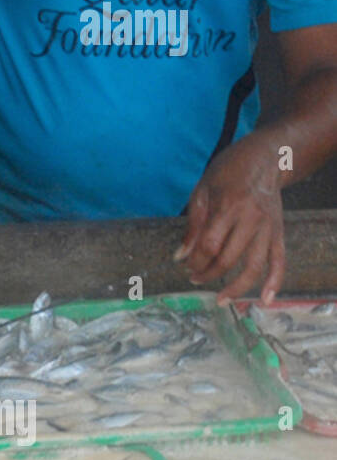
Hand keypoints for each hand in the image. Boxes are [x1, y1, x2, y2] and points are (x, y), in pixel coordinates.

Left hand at [177, 134, 284, 304]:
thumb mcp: (202, 191)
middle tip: (195, 279)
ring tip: (221, 299)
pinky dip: (274, 282)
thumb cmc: (228, 172)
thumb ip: (193, 225)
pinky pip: (279, 262)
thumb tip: (181, 256)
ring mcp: (268, 228)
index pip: (209, 245)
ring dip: (236, 287)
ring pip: (254, 266)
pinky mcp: (279, 233)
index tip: (185, 266)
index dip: (195, 261)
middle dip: (208, 274)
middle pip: (228, 259)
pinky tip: (264, 300)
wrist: (265, 158)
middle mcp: (251, 220)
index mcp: (228, 207)